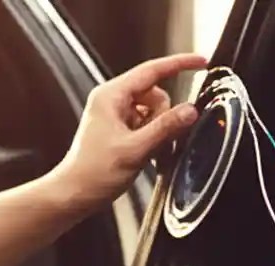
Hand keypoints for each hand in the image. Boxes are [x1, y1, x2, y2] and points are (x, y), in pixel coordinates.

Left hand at [48, 54, 207, 210]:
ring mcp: (115, 115)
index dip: (179, 64)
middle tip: (158, 141)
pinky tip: (149, 156)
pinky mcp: (119, 130)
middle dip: (164, 117)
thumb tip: (190, 110)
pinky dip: (153, 139)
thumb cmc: (93, 173)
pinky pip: (147, 125)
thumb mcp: (135, 150)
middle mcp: (112, 101)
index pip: (152, 70)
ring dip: (160, 131)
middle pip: (156, 94)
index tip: (201, 62)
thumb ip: (166, 128)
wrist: (73, 195)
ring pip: (154, 112)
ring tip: (150, 153)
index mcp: (111, 96)